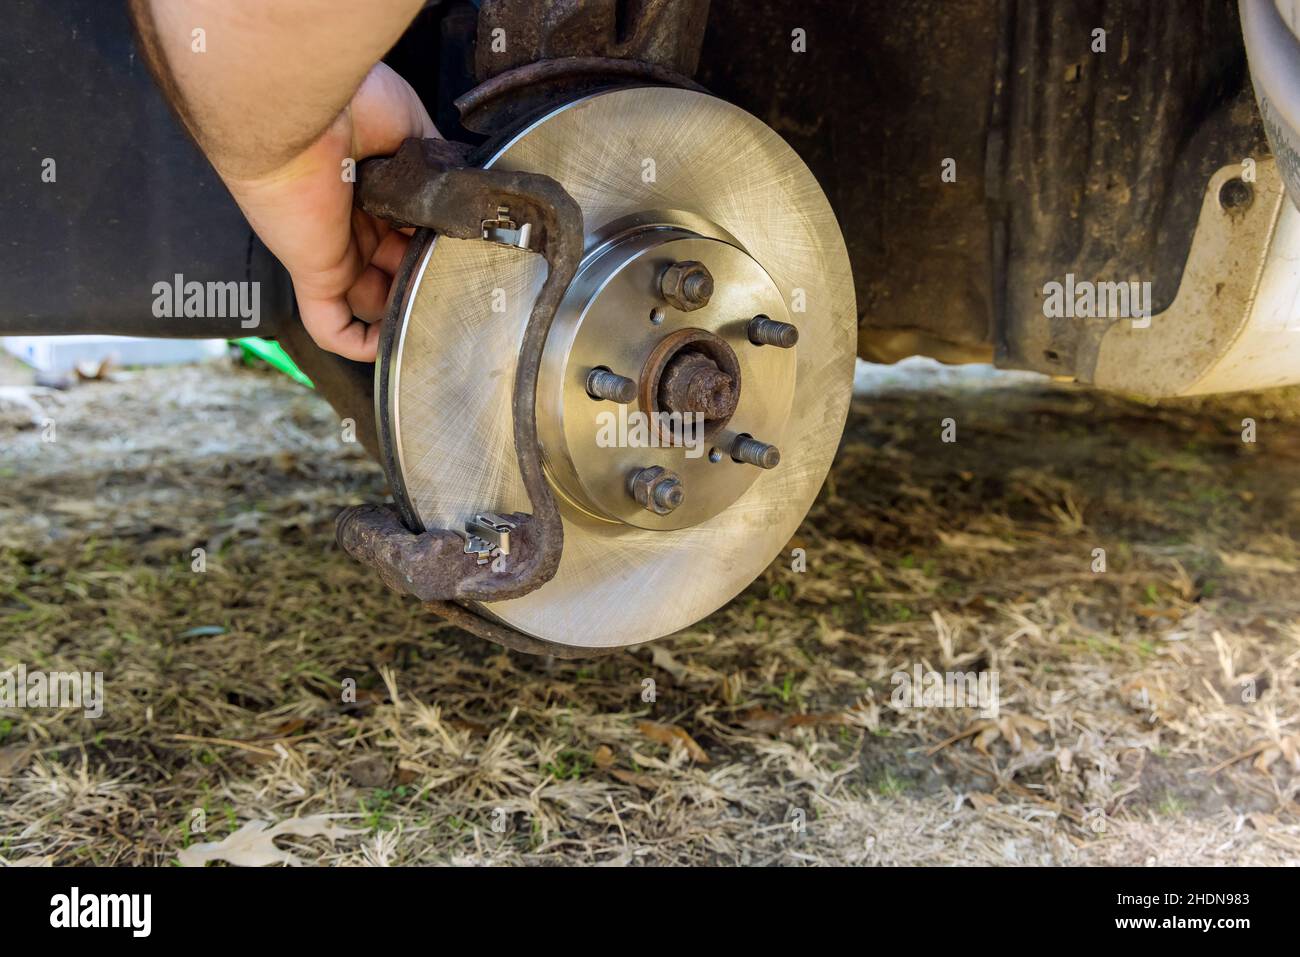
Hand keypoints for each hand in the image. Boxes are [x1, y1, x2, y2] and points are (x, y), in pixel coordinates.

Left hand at [221, 63, 437, 360]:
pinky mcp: (315, 272)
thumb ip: (437, 170)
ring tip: (439, 311)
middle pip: (396, 270)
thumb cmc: (347, 102)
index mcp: (376, 188)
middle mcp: (354, 221)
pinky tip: (391, 349)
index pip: (410, 233)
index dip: (438, 249)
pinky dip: (362, 345)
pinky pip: (332, 327)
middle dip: (428, 280)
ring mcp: (333, 250)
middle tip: (460, 281)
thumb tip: (466, 195)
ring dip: (404, 313)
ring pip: (372, 302)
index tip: (468, 256)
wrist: (301, 103)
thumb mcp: (413, 130)